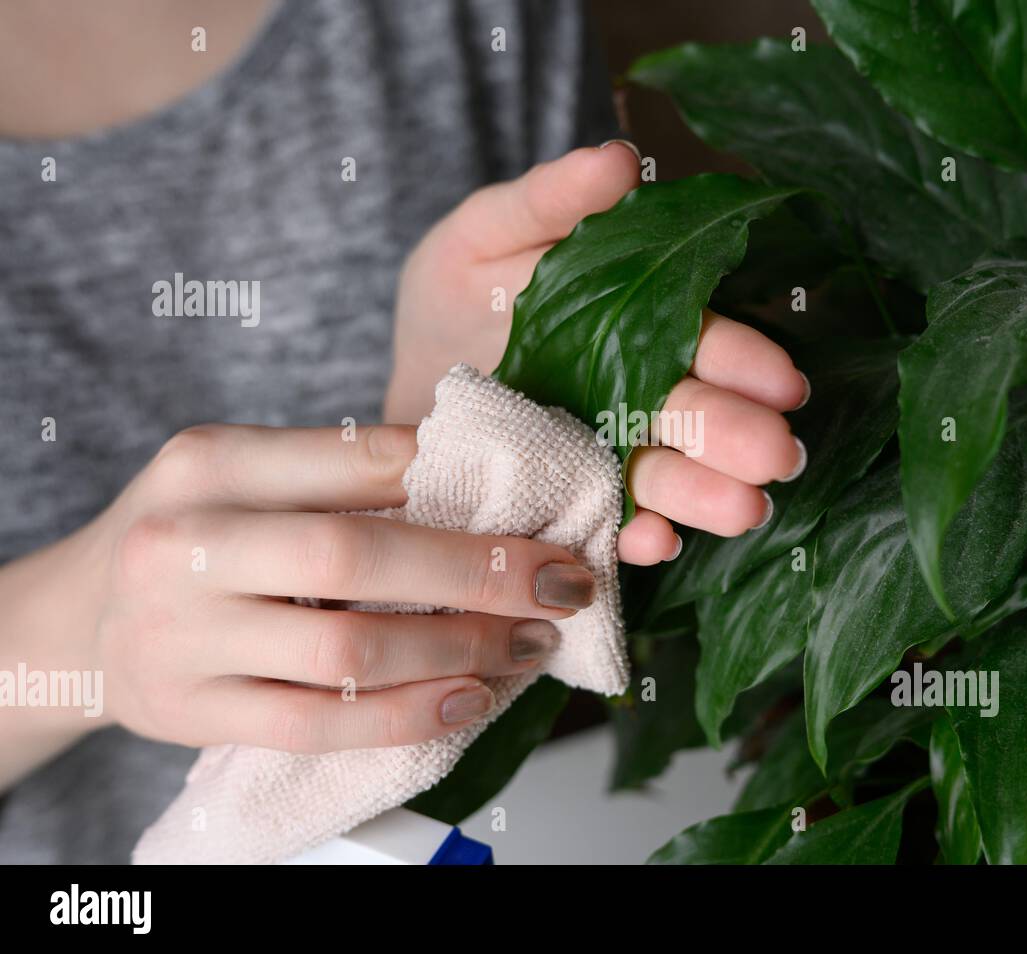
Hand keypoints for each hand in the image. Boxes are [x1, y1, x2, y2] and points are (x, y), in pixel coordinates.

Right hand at [11, 424, 596, 755]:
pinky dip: (409, 716)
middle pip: (360, 555)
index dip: (466, 482)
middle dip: (482, 572)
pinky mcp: (189, 712)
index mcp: (212, 461)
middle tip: (564, 582)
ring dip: (461, 650)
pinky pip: (321, 724)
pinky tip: (469, 700)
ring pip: (350, 650)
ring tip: (528, 643)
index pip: (361, 459)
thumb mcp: (243, 477)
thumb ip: (341, 475)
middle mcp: (187, 543)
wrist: (76, 620)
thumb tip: (485, 477)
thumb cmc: (191, 537)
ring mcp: (182, 635)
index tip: (542, 505)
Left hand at [387, 144, 807, 565]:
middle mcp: (636, 393)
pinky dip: (635, 537)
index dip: (743, 359)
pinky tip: (650, 540)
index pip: (698, 338)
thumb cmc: (456, 300)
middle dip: (738, 434)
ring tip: (745, 510)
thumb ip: (550, 200)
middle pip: (693, 413)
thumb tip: (619, 160)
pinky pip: (610, 525)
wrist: (409, 387)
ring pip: (666, 475)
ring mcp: (610, 455)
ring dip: (706, 494)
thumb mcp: (487, 234)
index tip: (782, 383)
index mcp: (637, 322)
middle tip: (777, 455)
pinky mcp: (577, 506)